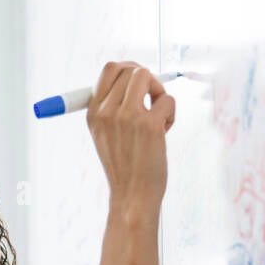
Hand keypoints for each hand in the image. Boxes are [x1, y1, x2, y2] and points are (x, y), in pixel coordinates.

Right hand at [86, 61, 175, 214]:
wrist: (132, 196)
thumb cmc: (124, 166)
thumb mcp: (104, 135)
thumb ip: (112, 108)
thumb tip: (134, 76)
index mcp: (93, 113)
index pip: (109, 69)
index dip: (129, 68)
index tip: (139, 80)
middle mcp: (106, 112)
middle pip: (130, 69)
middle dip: (147, 78)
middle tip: (152, 97)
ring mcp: (127, 117)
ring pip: (146, 77)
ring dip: (158, 92)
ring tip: (158, 113)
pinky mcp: (148, 125)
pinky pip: (167, 100)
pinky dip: (171, 113)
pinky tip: (164, 131)